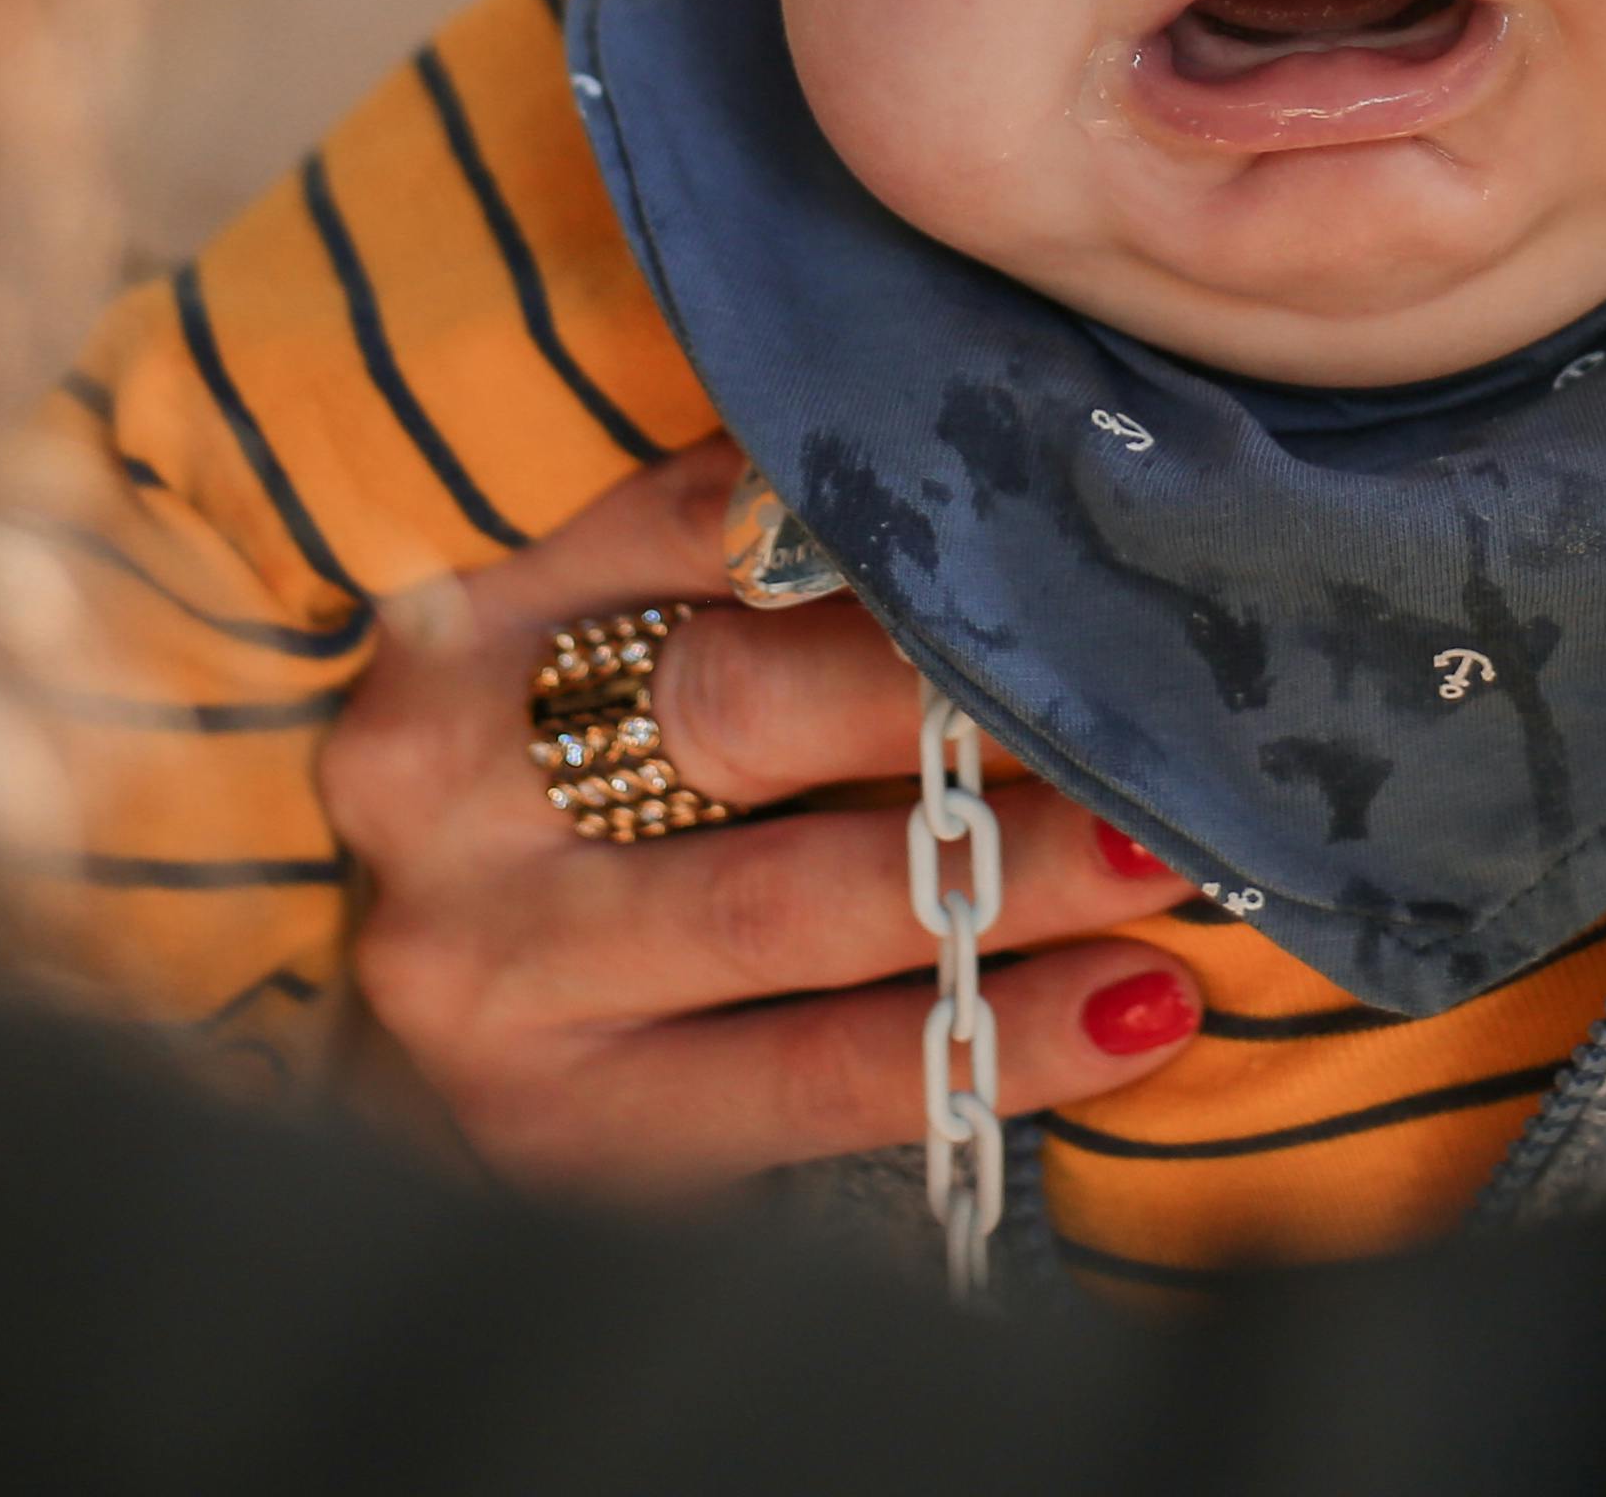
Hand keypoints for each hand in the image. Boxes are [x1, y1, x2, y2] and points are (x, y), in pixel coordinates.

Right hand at [319, 442, 1208, 1196]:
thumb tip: (994, 472)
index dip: (884, 520)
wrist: (434, 1049)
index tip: (1058, 521)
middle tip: (1145, 680)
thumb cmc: (569, 812)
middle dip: (954, 692)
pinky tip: (1141, 1004)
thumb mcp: (594, 656)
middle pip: (735, 707)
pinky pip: (816, 1081)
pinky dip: (997, 1045)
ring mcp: (493, 977)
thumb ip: (729, 562)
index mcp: (463, 631)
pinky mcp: (568, 1133)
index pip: (687, 524)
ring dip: (1006, 872)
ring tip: (1171, 841)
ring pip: (785, 904)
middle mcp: (445, 794)